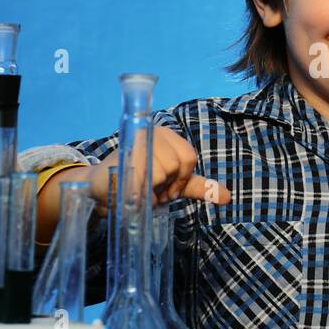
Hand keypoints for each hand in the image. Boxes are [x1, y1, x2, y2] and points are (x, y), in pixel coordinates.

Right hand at [89, 126, 231, 214]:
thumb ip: (198, 187)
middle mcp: (151, 131)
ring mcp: (135, 142)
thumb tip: (228, 197)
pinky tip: (131, 193)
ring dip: (152, 191)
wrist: (100, 188)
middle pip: (177, 165)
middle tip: (152, 189)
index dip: (181, 178)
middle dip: (166, 186)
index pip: (189, 157)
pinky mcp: (121, 157)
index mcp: (166, 135)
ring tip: (139, 188)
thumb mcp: (173, 184)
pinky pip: (143, 183)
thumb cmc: (139, 182)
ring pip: (161, 173)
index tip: (169, 188)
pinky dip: (141, 196)